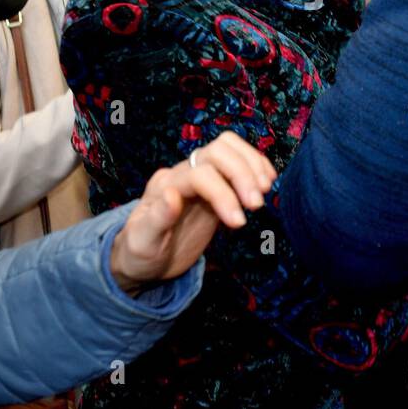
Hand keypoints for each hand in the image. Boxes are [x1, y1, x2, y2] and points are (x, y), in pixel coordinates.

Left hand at [109, 132, 276, 296]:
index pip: (200, 174)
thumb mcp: (142, 242)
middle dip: (242, 174)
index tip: (239, 222)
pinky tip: (267, 182)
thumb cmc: (140, 252)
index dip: (223, 193)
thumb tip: (173, 195)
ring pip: (229, 149)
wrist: (142, 259)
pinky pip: (237, 162)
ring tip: (265, 190)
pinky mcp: (217, 187)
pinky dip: (256, 166)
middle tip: (256, 204)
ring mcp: (201, 177)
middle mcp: (184, 174)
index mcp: (166, 185)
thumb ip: (157, 219)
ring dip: (252, 165)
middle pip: (217, 152)